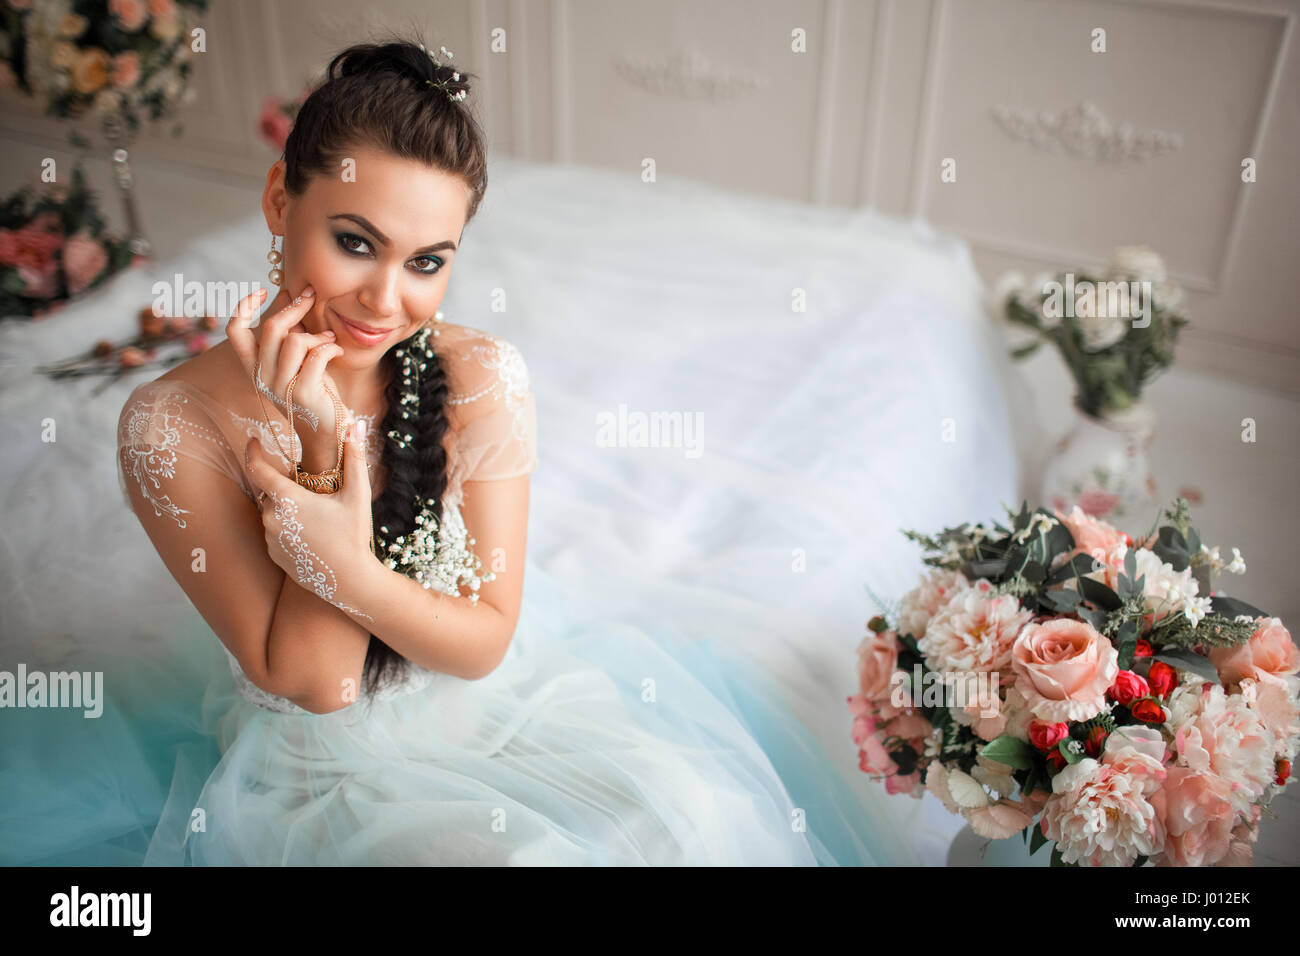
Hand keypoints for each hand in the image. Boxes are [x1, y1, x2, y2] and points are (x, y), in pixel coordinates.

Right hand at [226, 286, 348, 468]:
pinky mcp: (303, 392)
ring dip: (316, 334)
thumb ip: (290, 333)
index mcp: (255, 368)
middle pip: (270, 328)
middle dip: (294, 307)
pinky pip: (316, 355)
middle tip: (311, 297)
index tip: (261, 290)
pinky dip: (330, 347)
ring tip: (329, 338)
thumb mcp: (297, 361)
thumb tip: (287, 295)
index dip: (243, 307)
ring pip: (295, 340)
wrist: (327, 434)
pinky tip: (337, 350)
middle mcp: (262, 377)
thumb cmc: (316, 394)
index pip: (234, 332)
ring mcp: (281, 386)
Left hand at [244, 419, 376, 620]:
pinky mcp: (272, 553)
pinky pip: (274, 532)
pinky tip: (310, 535)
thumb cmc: (353, 535)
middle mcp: (272, 517)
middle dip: (284, 486)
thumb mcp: (357, 494)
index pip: (257, 468)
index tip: (253, 440)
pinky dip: (286, 527)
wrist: (348, 580)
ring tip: (315, 517)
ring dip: (285, 507)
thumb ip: (354, 458)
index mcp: (288, 499)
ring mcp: (270, 537)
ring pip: (271, 511)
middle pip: (268, 490)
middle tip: (310, 491)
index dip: (253, 451)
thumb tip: (354, 425)